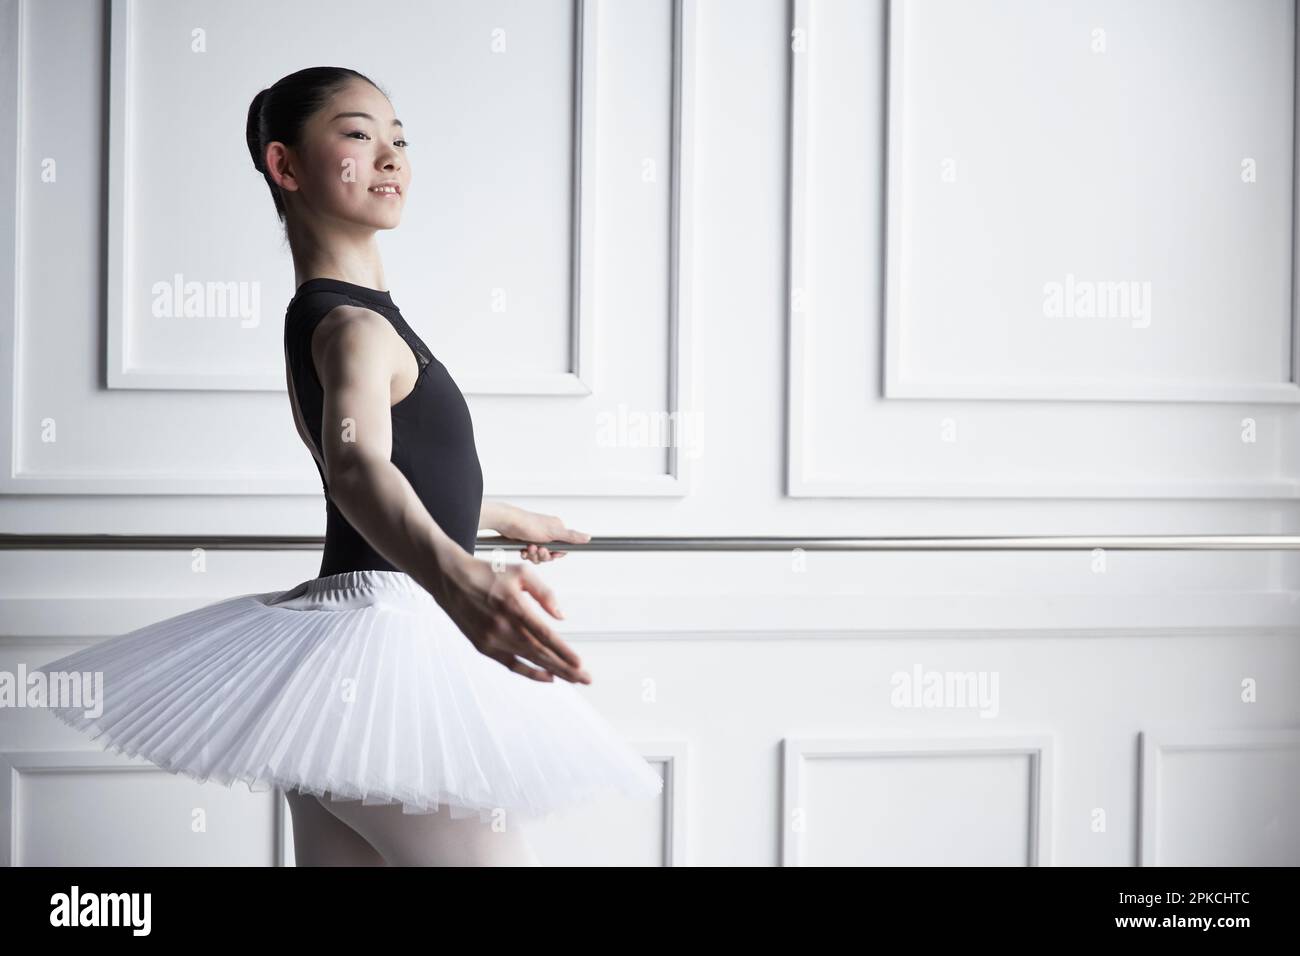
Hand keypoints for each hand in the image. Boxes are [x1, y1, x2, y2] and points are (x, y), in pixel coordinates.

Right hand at [430, 552, 591, 683]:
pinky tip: (548, 676)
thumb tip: (561, 616)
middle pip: (539, 653)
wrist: (450, 579)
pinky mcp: (483, 646)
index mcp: (514, 606)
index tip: (579, 663)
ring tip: (573, 678)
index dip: (563, 652)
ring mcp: (491, 639)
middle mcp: (502, 626)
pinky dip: (530, 672)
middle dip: (565, 668)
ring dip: (553, 671)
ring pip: (528, 660)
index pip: (544, 635)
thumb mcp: (522, 572)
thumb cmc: (488, 572)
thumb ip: (544, 593)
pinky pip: (511, 664)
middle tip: (586, 678)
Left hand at [494, 505, 590, 563]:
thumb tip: (588, 537)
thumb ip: (571, 536)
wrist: (507, 523)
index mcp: (557, 529)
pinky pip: (531, 554)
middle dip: (542, 555)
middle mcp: (549, 532)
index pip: (564, 548)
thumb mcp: (553, 532)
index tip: (550, 553)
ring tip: (528, 547)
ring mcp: (538, 537)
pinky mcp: (527, 540)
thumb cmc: (528, 524)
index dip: (556, 554)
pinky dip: (526, 554)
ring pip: (540, 555)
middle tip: (536, 549)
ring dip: (533, 555)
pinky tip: (523, 550)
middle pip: (551, 553)